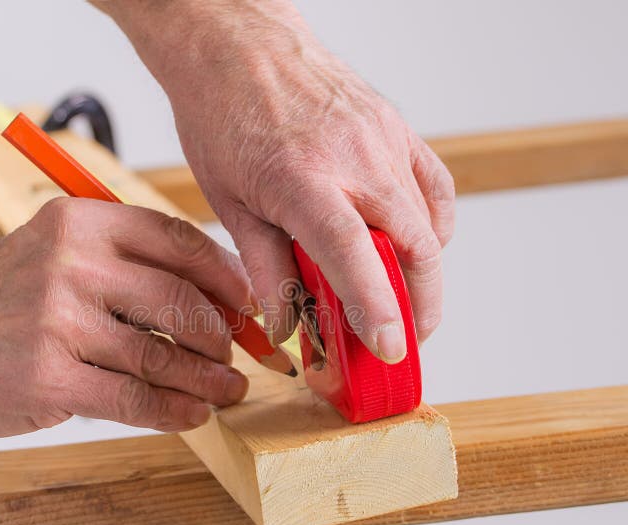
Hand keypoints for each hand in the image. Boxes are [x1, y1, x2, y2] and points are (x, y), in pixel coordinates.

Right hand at [0, 199, 254, 435]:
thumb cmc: (0, 299)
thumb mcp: (55, 251)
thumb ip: (123, 263)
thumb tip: (212, 297)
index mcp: (80, 221)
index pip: (177, 240)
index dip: (225, 275)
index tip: (248, 303)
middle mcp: (71, 263)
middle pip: (180, 300)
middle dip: (221, 334)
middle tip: (235, 354)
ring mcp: (59, 321)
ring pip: (163, 356)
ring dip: (208, 379)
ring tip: (229, 390)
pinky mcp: (50, 379)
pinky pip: (135, 399)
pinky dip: (174, 410)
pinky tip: (193, 414)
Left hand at [100, 0, 454, 361]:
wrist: (238, 43)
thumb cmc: (224, 114)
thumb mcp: (228, 201)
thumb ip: (263, 267)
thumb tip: (284, 322)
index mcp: (301, 179)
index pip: (354, 255)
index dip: (378, 308)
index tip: (392, 349)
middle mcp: (353, 158)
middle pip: (412, 246)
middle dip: (418, 306)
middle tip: (403, 340)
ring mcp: (382, 139)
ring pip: (429, 221)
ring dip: (424, 273)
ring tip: (403, 303)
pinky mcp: (394, 126)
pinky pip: (433, 185)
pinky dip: (434, 226)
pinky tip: (415, 246)